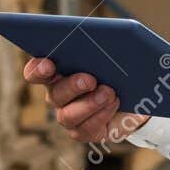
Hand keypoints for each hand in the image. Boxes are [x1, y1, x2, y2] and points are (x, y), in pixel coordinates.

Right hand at [23, 57, 149, 144]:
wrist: (134, 96)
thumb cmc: (117, 68)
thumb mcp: (111, 54)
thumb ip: (100, 45)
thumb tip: (103, 38)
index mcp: (56, 73)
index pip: (35, 72)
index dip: (37, 70)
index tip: (49, 65)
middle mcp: (58, 96)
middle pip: (55, 95)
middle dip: (72, 86)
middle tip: (90, 80)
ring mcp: (68, 116)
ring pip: (68, 115)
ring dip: (90, 104)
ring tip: (109, 94)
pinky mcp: (84, 132)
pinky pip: (87, 129)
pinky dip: (102, 115)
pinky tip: (114, 103)